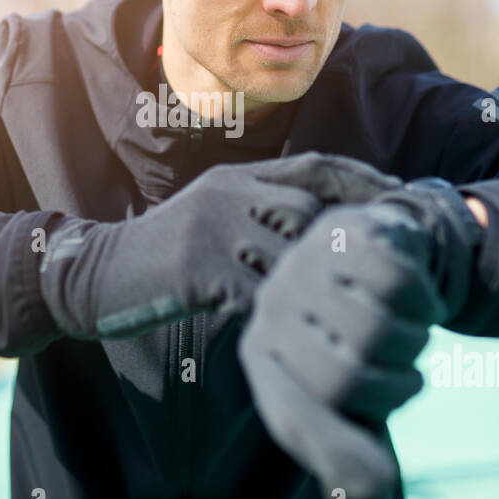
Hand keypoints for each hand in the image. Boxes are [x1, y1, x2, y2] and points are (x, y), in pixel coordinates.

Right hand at [36, 153, 411, 340]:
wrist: (97, 274)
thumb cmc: (166, 253)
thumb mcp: (215, 212)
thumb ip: (263, 208)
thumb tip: (327, 220)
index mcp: (237, 177)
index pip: (314, 166)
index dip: (363, 180)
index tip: (402, 197)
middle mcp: (227, 194)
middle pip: (307, 210)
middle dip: (342, 241)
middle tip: (378, 271)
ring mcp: (210, 229)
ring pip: (287, 252)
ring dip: (312, 284)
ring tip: (334, 308)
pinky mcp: (194, 269)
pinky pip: (256, 292)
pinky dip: (276, 313)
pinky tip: (287, 331)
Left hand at [238, 177, 485, 498]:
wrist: (380, 254)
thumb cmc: (360, 340)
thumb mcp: (350, 402)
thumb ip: (347, 457)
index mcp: (263, 358)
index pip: (297, 419)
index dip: (339, 456)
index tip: (380, 485)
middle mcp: (271, 310)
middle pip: (346, 378)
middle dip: (396, 387)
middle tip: (406, 374)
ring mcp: (303, 265)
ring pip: (379, 330)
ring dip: (415, 340)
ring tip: (407, 329)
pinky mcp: (343, 230)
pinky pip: (400, 283)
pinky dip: (424, 298)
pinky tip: (413, 291)